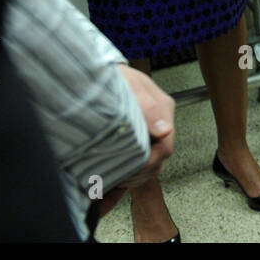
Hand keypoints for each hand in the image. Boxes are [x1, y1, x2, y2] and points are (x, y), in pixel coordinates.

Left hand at [94, 66, 175, 216]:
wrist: (95, 72)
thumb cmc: (112, 75)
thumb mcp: (130, 86)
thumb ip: (148, 107)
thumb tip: (164, 131)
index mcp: (162, 110)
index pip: (165, 148)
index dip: (147, 163)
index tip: (128, 171)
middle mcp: (158, 123)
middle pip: (158, 160)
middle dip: (139, 173)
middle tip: (117, 179)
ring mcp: (147, 132)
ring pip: (149, 166)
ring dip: (132, 176)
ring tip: (112, 180)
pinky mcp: (133, 139)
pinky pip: (134, 165)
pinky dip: (121, 180)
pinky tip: (108, 187)